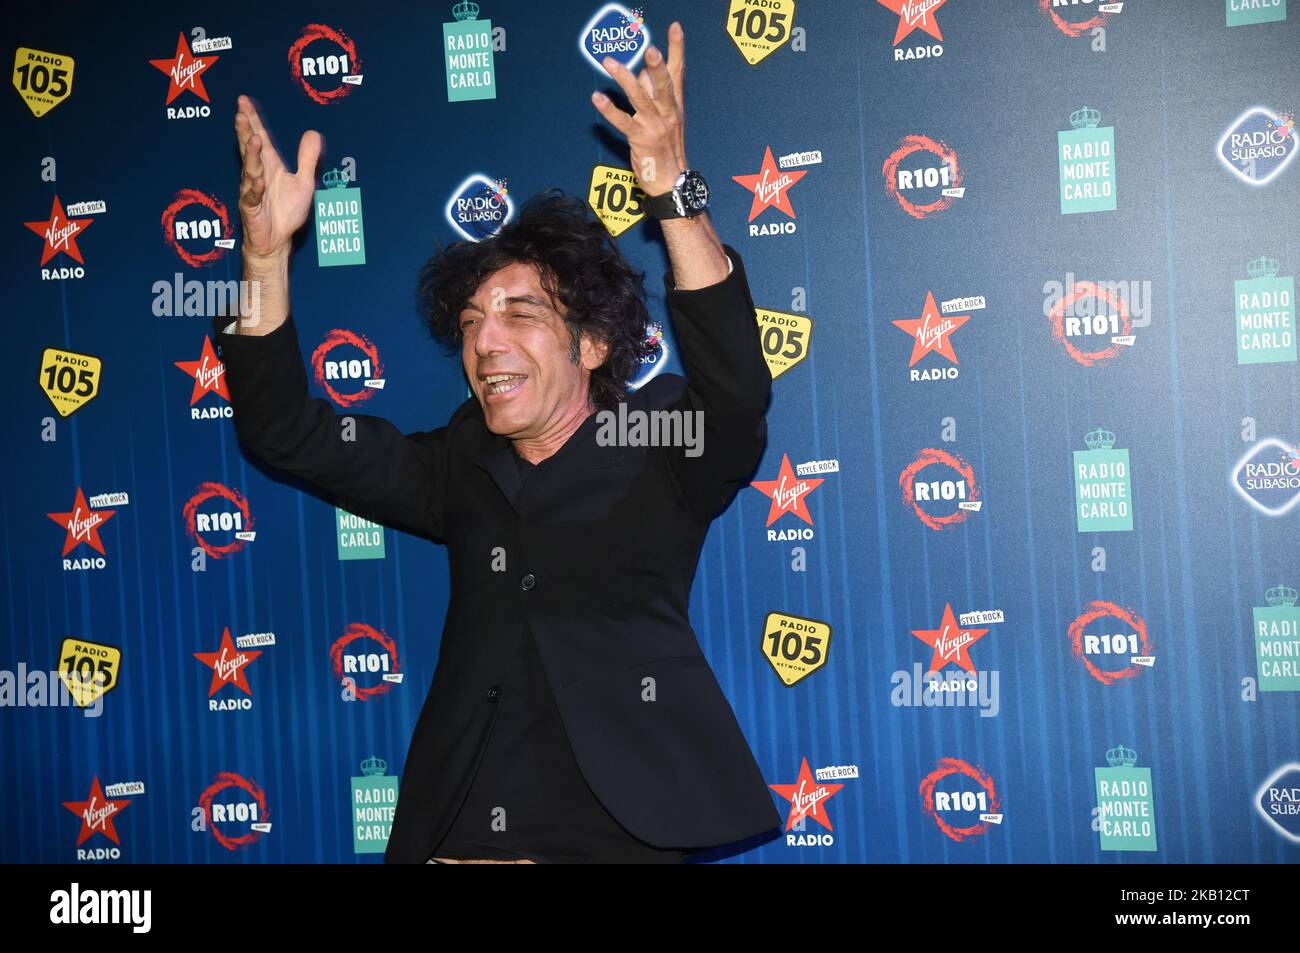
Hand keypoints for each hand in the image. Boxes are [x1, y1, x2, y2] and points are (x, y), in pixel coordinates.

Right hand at [234, 94, 321, 261]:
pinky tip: (259, 180)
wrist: (277, 240)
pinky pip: (252, 198)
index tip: (243, 100)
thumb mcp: (303, 182)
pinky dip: (255, 189)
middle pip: (250, 149)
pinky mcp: (251, 209)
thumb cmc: (286, 211)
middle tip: (241, 113)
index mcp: (269, 165)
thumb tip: (313, 133)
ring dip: (252, 155)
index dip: (253, 119)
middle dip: (245, 131)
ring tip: (255, 139)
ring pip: (250, 170)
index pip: (260, 137)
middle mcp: (258, 174)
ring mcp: (252, 191)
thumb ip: (307, 158)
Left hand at [590, 21, 686, 197]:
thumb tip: (641, 72)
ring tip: (609, 63)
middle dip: (657, 66)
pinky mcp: (640, 139)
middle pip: (663, 84)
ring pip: (640, 98)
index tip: (675, 27)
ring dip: (624, 80)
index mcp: (675, 105)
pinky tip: (597, 98)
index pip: (678, 72)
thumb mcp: (667, 119)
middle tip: (650, 49)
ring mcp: (654, 126)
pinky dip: (608, 109)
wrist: (672, 181)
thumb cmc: (667, 150)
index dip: (677, 49)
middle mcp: (667, 113)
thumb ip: (655, 94)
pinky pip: (622, 121)